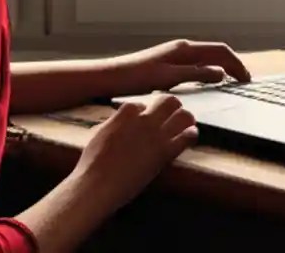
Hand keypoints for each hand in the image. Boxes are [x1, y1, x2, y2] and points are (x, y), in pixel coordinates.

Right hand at [71, 94, 196, 210]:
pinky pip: (188, 136)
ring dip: (186, 119)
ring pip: (184, 115)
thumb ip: (114, 123)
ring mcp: (157, 135)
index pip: (142, 104)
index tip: (145, 119)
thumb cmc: (92, 164)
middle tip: (171, 117)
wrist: (99, 184)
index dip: (144, 112)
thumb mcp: (99, 134)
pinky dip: (192, 134)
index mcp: (125, 114)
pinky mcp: (166, 152)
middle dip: (172, 107)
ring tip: (186, 125)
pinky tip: (190, 137)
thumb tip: (120, 119)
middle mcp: (144, 120)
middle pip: (169, 100)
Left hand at [114, 39, 251, 94]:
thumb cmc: (138, 77)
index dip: (236, 64)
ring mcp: (175, 55)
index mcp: (185, 50)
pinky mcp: (169, 63)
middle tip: (244, 81)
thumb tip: (221, 74)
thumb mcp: (169, 78)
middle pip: (215, 52)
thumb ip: (196, 74)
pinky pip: (197, 64)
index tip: (246, 79)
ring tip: (231, 81)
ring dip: (222, 67)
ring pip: (206, 58)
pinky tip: (208, 83)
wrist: (113, 77)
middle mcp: (182, 48)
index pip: (220, 51)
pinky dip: (209, 71)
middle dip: (232, 64)